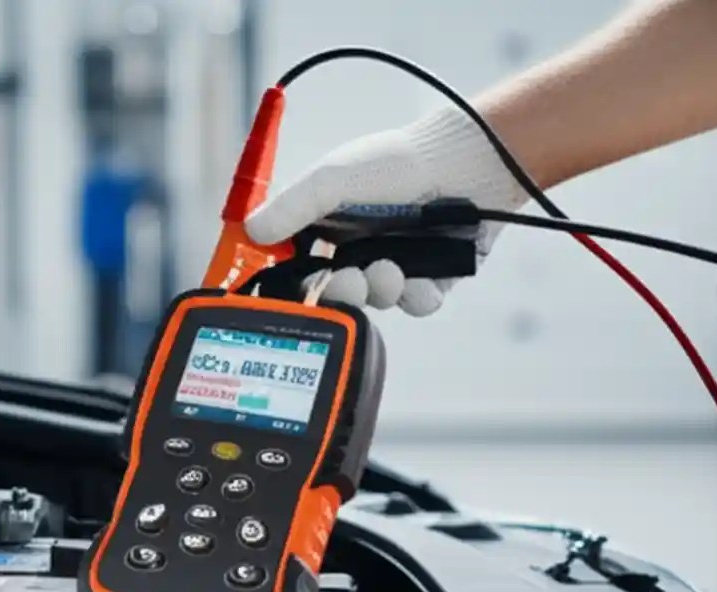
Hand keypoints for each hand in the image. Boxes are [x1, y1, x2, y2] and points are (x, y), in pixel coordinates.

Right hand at [245, 108, 528, 315]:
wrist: (467, 163)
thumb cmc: (395, 162)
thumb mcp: (330, 179)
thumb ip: (289, 208)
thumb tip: (249, 232)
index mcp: (327, 224)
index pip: (294, 264)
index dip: (286, 282)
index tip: (281, 295)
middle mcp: (358, 247)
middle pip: (334, 291)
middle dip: (340, 292)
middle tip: (349, 282)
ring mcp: (396, 263)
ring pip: (375, 301)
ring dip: (381, 290)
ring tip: (394, 268)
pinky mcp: (434, 277)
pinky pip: (417, 304)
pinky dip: (418, 296)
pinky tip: (424, 278)